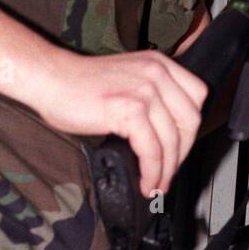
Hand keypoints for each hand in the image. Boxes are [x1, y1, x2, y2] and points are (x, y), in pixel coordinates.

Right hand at [32, 48, 207, 197]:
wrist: (51, 79)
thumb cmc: (79, 84)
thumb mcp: (128, 79)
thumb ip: (150, 97)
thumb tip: (166, 136)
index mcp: (160, 64)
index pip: (197, 96)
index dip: (191, 128)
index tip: (180, 148)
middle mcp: (157, 73)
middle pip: (190, 120)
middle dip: (182, 153)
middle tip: (169, 173)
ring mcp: (145, 90)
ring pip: (171, 139)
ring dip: (166, 170)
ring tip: (155, 185)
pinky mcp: (130, 108)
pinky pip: (152, 149)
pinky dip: (152, 171)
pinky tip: (145, 182)